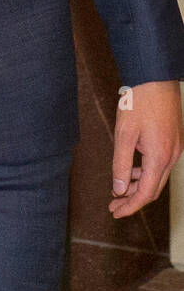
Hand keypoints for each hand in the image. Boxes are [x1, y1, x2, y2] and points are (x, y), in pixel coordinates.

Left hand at [109, 80, 183, 218]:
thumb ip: (121, 164)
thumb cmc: (139, 102)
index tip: (115, 212)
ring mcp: (175, 148)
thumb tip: (119, 189)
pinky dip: (146, 172)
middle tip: (114, 206)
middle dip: (133, 200)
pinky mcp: (174, 141)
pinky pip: (160, 165)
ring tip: (119, 191)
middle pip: (154, 188)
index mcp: (160, 156)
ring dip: (139, 186)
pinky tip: (132, 171)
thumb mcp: (124, 134)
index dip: (130, 206)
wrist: (156, 78)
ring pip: (157, 177)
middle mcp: (172, 156)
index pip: (146, 193)